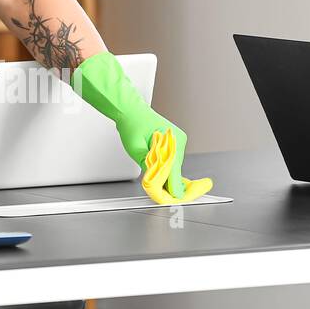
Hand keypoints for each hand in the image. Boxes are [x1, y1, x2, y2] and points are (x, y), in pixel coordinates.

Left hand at [72, 52, 189, 197]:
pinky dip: (166, 167)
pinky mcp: (175, 143)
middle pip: (176, 169)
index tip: (171, 198)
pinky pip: (172, 160)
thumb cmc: (132, 124)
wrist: (130, 110)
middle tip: (159, 193)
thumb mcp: (135, 147)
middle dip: (168, 181)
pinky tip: (159, 172)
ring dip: (166, 174)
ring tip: (156, 181)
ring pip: (175, 166)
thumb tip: (152, 179)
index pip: (175, 170)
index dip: (172, 186)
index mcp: (173, 140)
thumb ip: (146, 164)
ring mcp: (178, 141)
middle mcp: (179, 140)